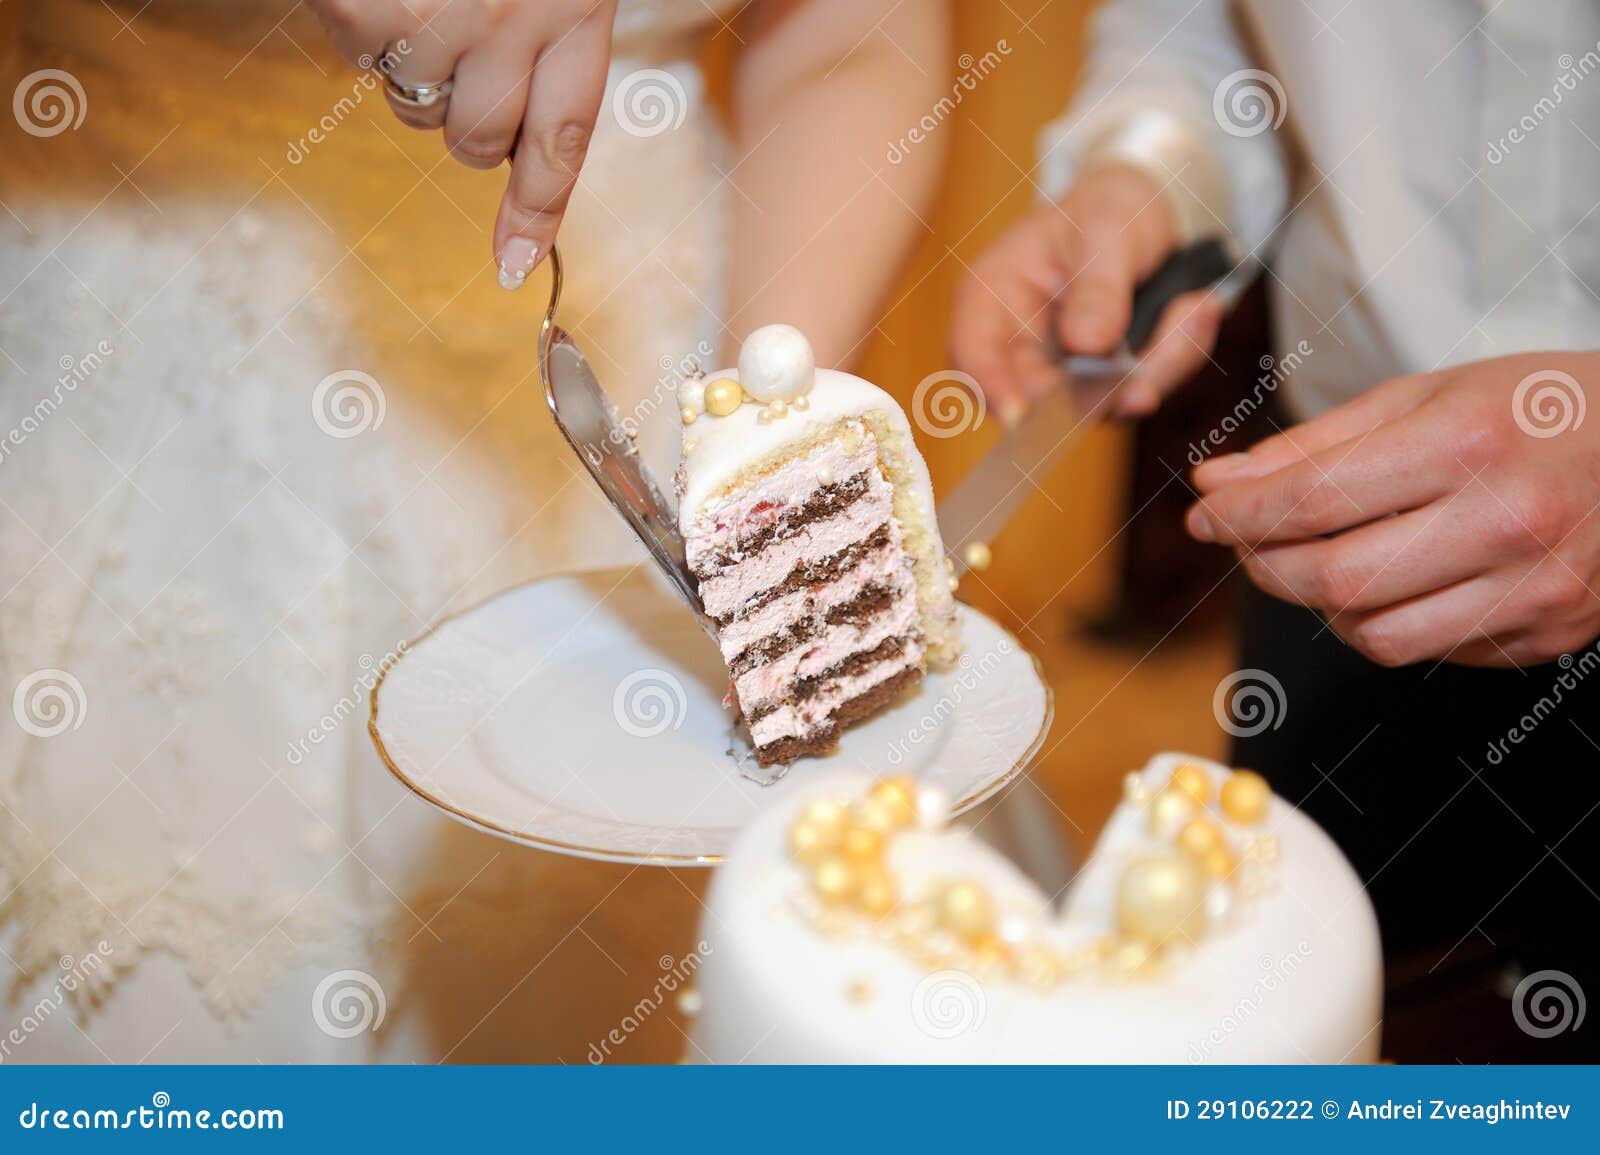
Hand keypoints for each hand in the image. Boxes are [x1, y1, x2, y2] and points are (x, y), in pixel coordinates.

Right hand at [309, 0, 616, 286]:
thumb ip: (541, 52)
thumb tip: (506, 152)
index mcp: (576, 8)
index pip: (563, 139)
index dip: (538, 208)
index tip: (515, 264)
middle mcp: (519, 16)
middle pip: (480, 143)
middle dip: (461, 121)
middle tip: (454, 51)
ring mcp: (445, 15)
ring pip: (417, 110)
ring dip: (408, 65)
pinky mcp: (371, 6)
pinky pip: (359, 57)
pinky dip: (360, 24)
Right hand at [950, 163, 1223, 424]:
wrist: (1144, 218)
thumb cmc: (1108, 210)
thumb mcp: (1108, 227)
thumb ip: (1098, 285)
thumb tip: (1087, 345)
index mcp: (994, 296)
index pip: (973, 351)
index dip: (990, 386)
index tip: (1020, 417)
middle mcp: (1020, 346)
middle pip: (1040, 399)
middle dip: (1102, 391)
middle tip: (1149, 380)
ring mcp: (1061, 373)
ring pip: (1100, 405)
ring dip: (1155, 367)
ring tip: (1195, 306)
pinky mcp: (1102, 386)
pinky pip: (1139, 392)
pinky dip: (1176, 358)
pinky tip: (1196, 307)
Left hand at [1188, 353, 1599, 667]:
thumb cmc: (1533, 410)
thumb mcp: (1424, 396)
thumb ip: (1313, 445)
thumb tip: (1216, 483)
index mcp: (1469, 444)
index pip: (1313, 501)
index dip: (1239, 515)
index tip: (1204, 514)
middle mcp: (1507, 522)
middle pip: (1335, 578)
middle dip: (1265, 564)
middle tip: (1245, 540)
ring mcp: (1534, 588)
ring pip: (1374, 635)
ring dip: (1322, 605)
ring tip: (1320, 560)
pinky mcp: (1547, 634)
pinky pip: (1429, 651)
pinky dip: (1386, 622)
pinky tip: (1391, 580)